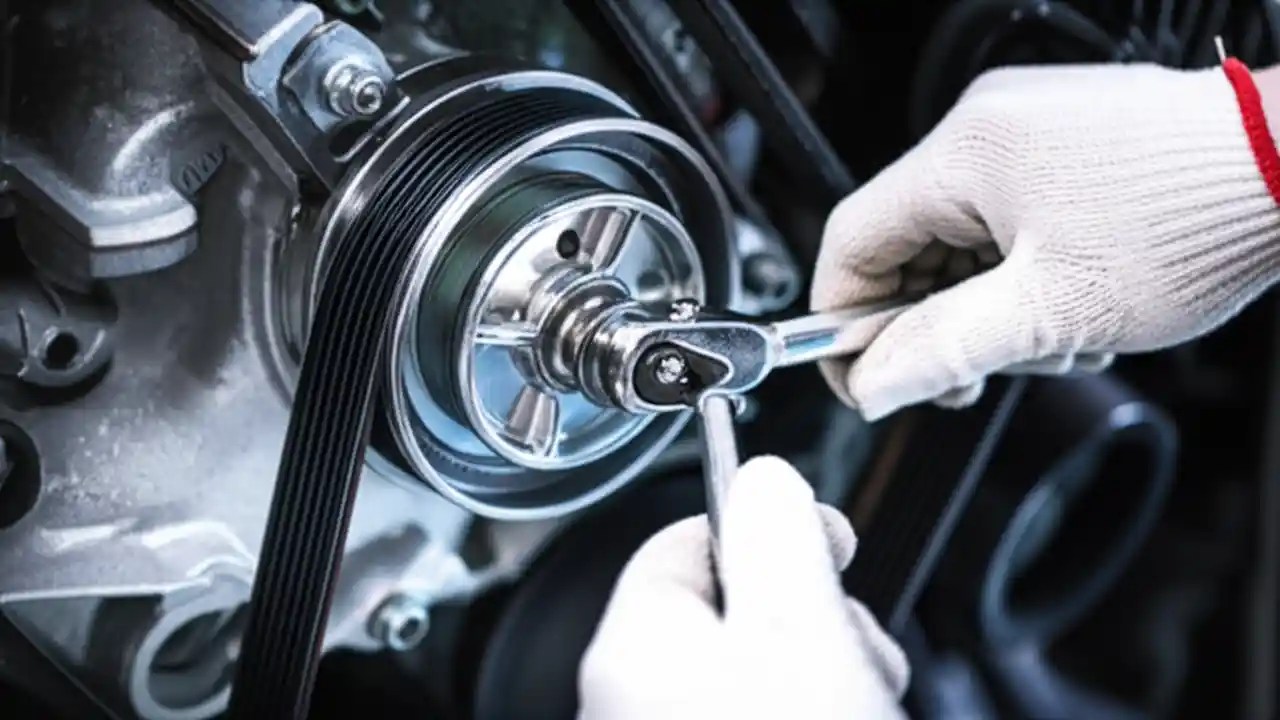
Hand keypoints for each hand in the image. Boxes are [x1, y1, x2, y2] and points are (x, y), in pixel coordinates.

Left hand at [577, 456, 907, 719]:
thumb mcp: (799, 633)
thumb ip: (778, 539)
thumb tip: (764, 478)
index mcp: (635, 649)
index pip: (686, 538)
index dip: (768, 523)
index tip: (828, 535)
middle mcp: (634, 699)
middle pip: (729, 606)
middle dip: (808, 612)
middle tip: (855, 648)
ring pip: (753, 668)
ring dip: (819, 668)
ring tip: (858, 700)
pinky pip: (754, 705)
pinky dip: (806, 705)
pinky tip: (845, 715)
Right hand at [813, 63, 1279, 419]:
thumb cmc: (1193, 213)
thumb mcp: (1051, 309)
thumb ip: (944, 349)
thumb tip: (872, 382)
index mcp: (963, 152)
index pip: (853, 241)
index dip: (845, 320)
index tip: (866, 375)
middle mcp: (988, 128)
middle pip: (909, 246)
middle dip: (938, 324)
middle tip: (978, 375)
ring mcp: (1031, 133)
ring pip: (965, 243)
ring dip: (994, 310)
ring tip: (1058, 341)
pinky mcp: (1069, 147)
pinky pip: (1013, 224)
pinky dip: (1029, 278)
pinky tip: (1078, 310)